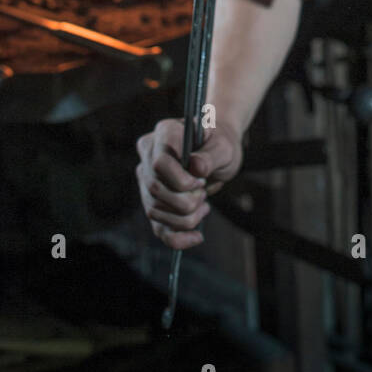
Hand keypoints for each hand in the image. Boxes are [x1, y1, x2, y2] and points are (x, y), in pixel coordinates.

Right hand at [135, 116, 243, 249]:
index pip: (159, 162)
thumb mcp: (224, 146)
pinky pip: (158, 227)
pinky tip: (196, 237)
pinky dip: (177, 238)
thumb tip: (196, 168)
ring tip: (204, 206)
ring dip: (184, 218)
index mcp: (165, 133)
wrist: (218, 151)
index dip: (179, 180)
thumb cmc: (220, 143)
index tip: (200, 182)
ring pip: (154, 210)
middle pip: (154, 189)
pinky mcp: (154, 201)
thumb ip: (211, 155)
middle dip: (184, 201)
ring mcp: (147, 180)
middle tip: (204, 194)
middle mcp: (149, 155)